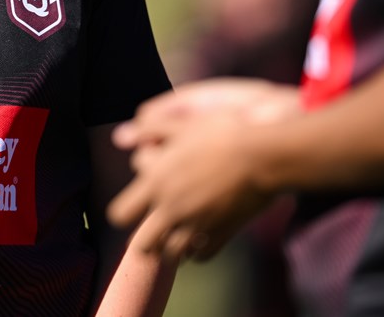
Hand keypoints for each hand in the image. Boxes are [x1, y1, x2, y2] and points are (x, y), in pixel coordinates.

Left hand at [106, 80, 299, 261]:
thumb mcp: (182, 125)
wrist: (264, 154)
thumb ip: (148, 130)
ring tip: (179, 230)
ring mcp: (197, 226)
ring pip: (171, 255)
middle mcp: (172, 209)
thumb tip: (119, 136)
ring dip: (171, 246)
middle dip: (146, 237)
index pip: (119, 214)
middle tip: (157, 223)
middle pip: (142, 245)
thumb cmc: (222, 132)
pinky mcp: (222, 235)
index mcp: (156, 183)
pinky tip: (201, 235)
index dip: (124, 211)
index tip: (137, 202)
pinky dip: (197, 251)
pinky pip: (201, 257)